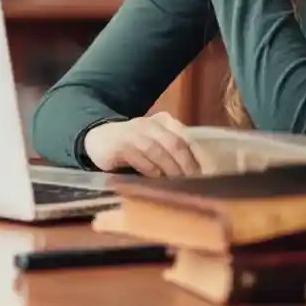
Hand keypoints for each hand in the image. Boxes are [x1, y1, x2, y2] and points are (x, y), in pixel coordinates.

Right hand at [83, 111, 202, 176]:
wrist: (99, 139)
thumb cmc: (134, 147)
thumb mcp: (156, 144)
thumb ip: (174, 152)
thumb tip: (201, 174)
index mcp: (164, 122)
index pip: (186, 138)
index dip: (197, 157)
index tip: (206, 174)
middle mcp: (150, 124)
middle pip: (174, 143)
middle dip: (186, 164)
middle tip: (194, 182)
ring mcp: (133, 132)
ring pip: (157, 149)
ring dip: (169, 168)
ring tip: (177, 184)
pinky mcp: (120, 144)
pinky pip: (139, 157)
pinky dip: (150, 169)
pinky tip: (156, 180)